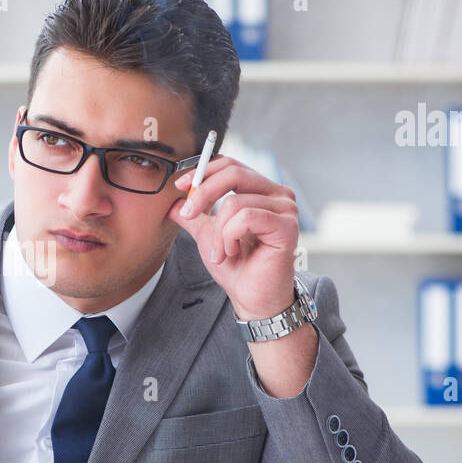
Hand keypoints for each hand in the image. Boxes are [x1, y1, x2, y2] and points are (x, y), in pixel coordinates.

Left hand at [168, 156, 299, 318]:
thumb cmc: (236, 267)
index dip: (203, 172)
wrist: (251, 297)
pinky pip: (246, 218)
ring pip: (235, 202)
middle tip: (189, 214)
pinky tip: (231, 252)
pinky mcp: (287, 226)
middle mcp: (278, 194)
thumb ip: (195, 217)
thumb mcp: (208, 235)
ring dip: (218, 231)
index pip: (230, 165)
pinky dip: (229, 236)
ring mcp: (286, 209)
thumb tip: (174, 203)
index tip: (181, 187)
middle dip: (204, 194)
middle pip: (233, 173)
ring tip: (219, 253)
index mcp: (261, 190)